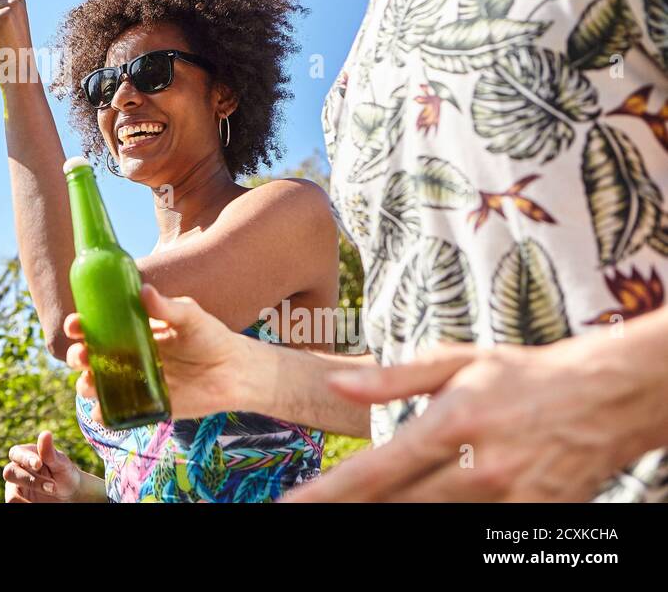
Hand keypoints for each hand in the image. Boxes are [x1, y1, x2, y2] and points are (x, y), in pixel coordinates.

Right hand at [2, 431, 84, 501]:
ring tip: (50, 495)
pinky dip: (26, 505)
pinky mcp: (18, 500)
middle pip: (10, 473)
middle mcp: (17, 469)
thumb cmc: (64, 473)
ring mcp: (16, 486)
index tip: (39, 464)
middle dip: (30, 480)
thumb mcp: (61, 464)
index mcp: (25, 454)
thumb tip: (45, 433)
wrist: (70, 494)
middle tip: (52, 486)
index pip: (16, 453)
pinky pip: (14, 504)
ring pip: (11, 493)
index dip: (24, 458)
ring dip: (28, 498)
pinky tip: (40, 504)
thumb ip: (50, 452)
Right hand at [66, 284, 244, 422]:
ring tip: (90, 382)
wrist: (235, 372)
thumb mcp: (189, 316)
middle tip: (83, 355)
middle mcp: (128, 355)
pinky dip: (104, 414)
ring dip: (85, 384)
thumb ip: (167, 307)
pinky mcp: (145, 406)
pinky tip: (103, 410)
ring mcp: (134, 382)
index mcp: (132, 330)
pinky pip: (116, 413)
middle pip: (89, 356)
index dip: (80, 325)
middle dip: (77, 356)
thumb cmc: (212, 337)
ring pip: (97, 385)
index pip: (97, 326)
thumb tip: (144, 290)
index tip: (75, 324)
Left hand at [286, 331, 660, 501]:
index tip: (290, 507)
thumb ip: (392, 378)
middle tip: (308, 515)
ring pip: (431, 524)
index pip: (376, 471)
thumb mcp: (456, 361)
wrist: (606, 398)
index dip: (327, 495)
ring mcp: (508, 501)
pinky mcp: (530, 521)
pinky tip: (414, 512)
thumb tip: (335, 385)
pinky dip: (439, 524)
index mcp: (453, 425)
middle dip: (350, 514)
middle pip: (398, 508)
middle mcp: (479, 470)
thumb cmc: (522, 375)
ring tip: (352, 517)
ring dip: (391, 521)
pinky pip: (472, 533)